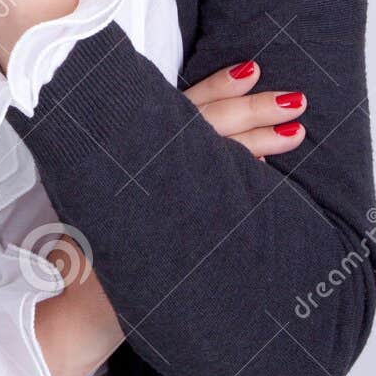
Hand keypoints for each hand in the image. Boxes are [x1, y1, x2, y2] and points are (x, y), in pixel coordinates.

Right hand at [33, 61, 307, 375]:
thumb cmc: (96, 253)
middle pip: (207, 125)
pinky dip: (243, 178)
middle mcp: (146, 167)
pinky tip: (270, 170)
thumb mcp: (116, 194)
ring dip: (261, 141)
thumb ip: (149, 164)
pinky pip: (215, 197)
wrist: (78, 305)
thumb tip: (207, 144)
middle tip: (295, 98)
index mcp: (135, 150)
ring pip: (218, 156)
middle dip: (254, 108)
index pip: (184, 107)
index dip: (218, 86)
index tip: (252, 70)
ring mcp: (159, 199)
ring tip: (297, 130)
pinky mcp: (172, 232)